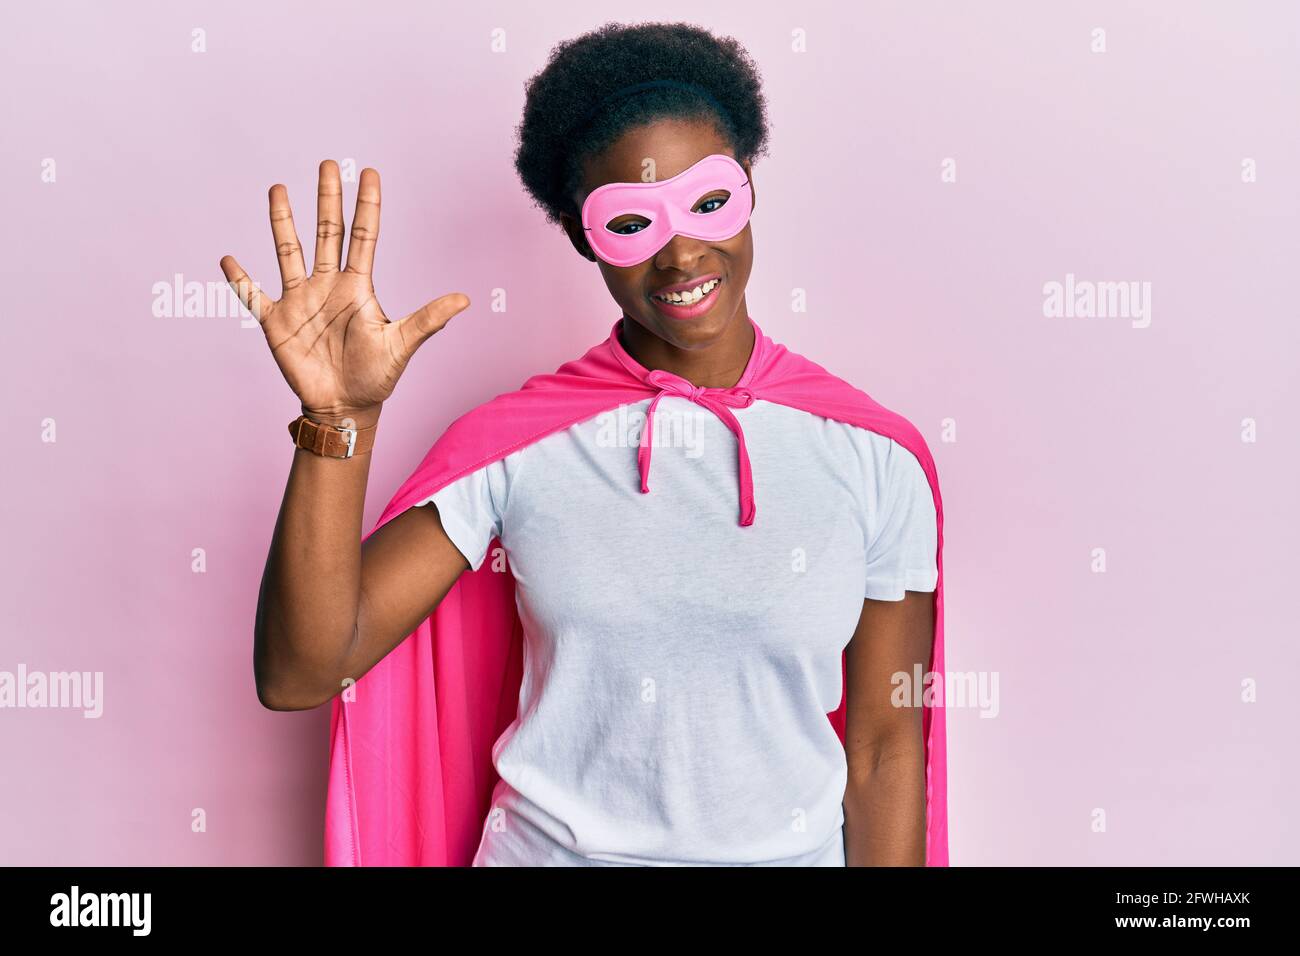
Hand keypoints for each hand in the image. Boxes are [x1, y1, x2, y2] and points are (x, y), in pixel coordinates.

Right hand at [219, 160, 469, 419]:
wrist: (345, 407)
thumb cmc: (375, 376)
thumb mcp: (402, 344)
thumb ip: (429, 319)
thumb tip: (466, 300)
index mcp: (358, 287)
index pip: (363, 236)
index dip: (367, 205)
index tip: (369, 173)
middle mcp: (328, 285)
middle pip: (327, 233)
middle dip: (327, 199)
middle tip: (329, 163)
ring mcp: (301, 301)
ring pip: (289, 252)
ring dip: (283, 222)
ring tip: (278, 188)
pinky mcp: (277, 322)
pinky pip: (254, 295)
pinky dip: (241, 279)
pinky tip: (229, 258)